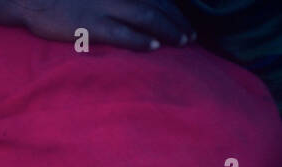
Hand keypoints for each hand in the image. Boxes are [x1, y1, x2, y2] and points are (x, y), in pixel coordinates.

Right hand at [0, 0, 193, 50]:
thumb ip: (111, 0)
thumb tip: (128, 10)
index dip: (172, 9)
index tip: (183, 21)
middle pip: (156, 5)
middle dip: (176, 20)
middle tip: (191, 36)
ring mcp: (104, 8)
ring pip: (147, 18)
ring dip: (168, 30)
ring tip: (182, 42)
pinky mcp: (90, 25)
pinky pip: (122, 33)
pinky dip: (141, 39)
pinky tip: (155, 47)